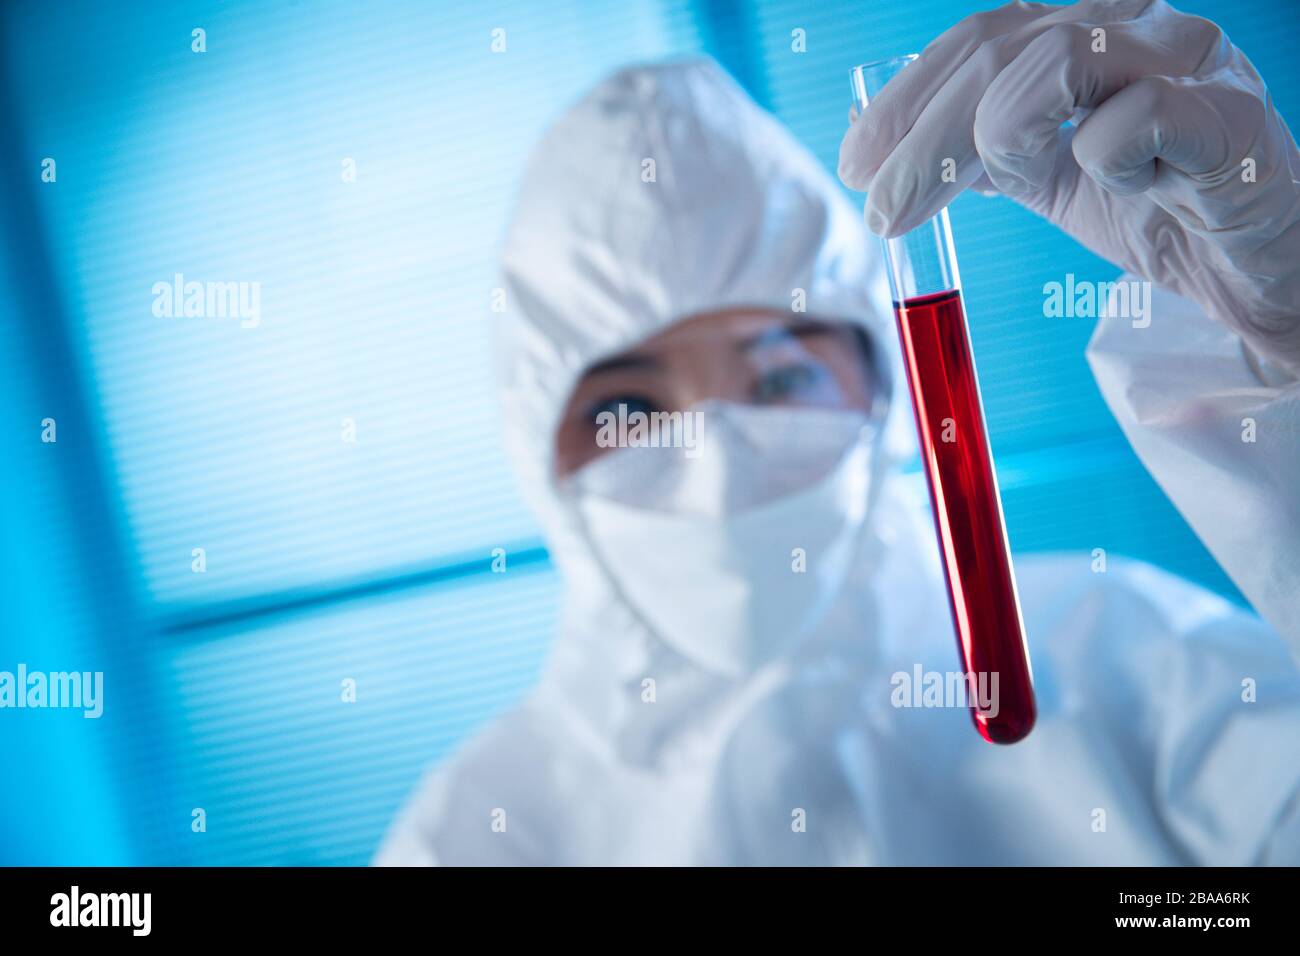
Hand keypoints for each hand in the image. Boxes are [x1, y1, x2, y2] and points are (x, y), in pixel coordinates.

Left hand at [839, 0, 1299, 371]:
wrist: (1255, 270)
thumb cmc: (1157, 210)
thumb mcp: (1046, 178)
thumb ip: (977, 153)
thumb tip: (876, 144)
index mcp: (1088, 35)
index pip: (980, 39)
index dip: (906, 98)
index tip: (854, 163)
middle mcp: (1136, 30)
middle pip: (1002, 52)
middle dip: (921, 137)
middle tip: (881, 210)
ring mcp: (1188, 65)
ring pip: (1058, 63)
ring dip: (983, 142)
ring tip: (955, 202)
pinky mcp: (1233, 122)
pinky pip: (1139, 116)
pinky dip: (1099, 154)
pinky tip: (1105, 182)